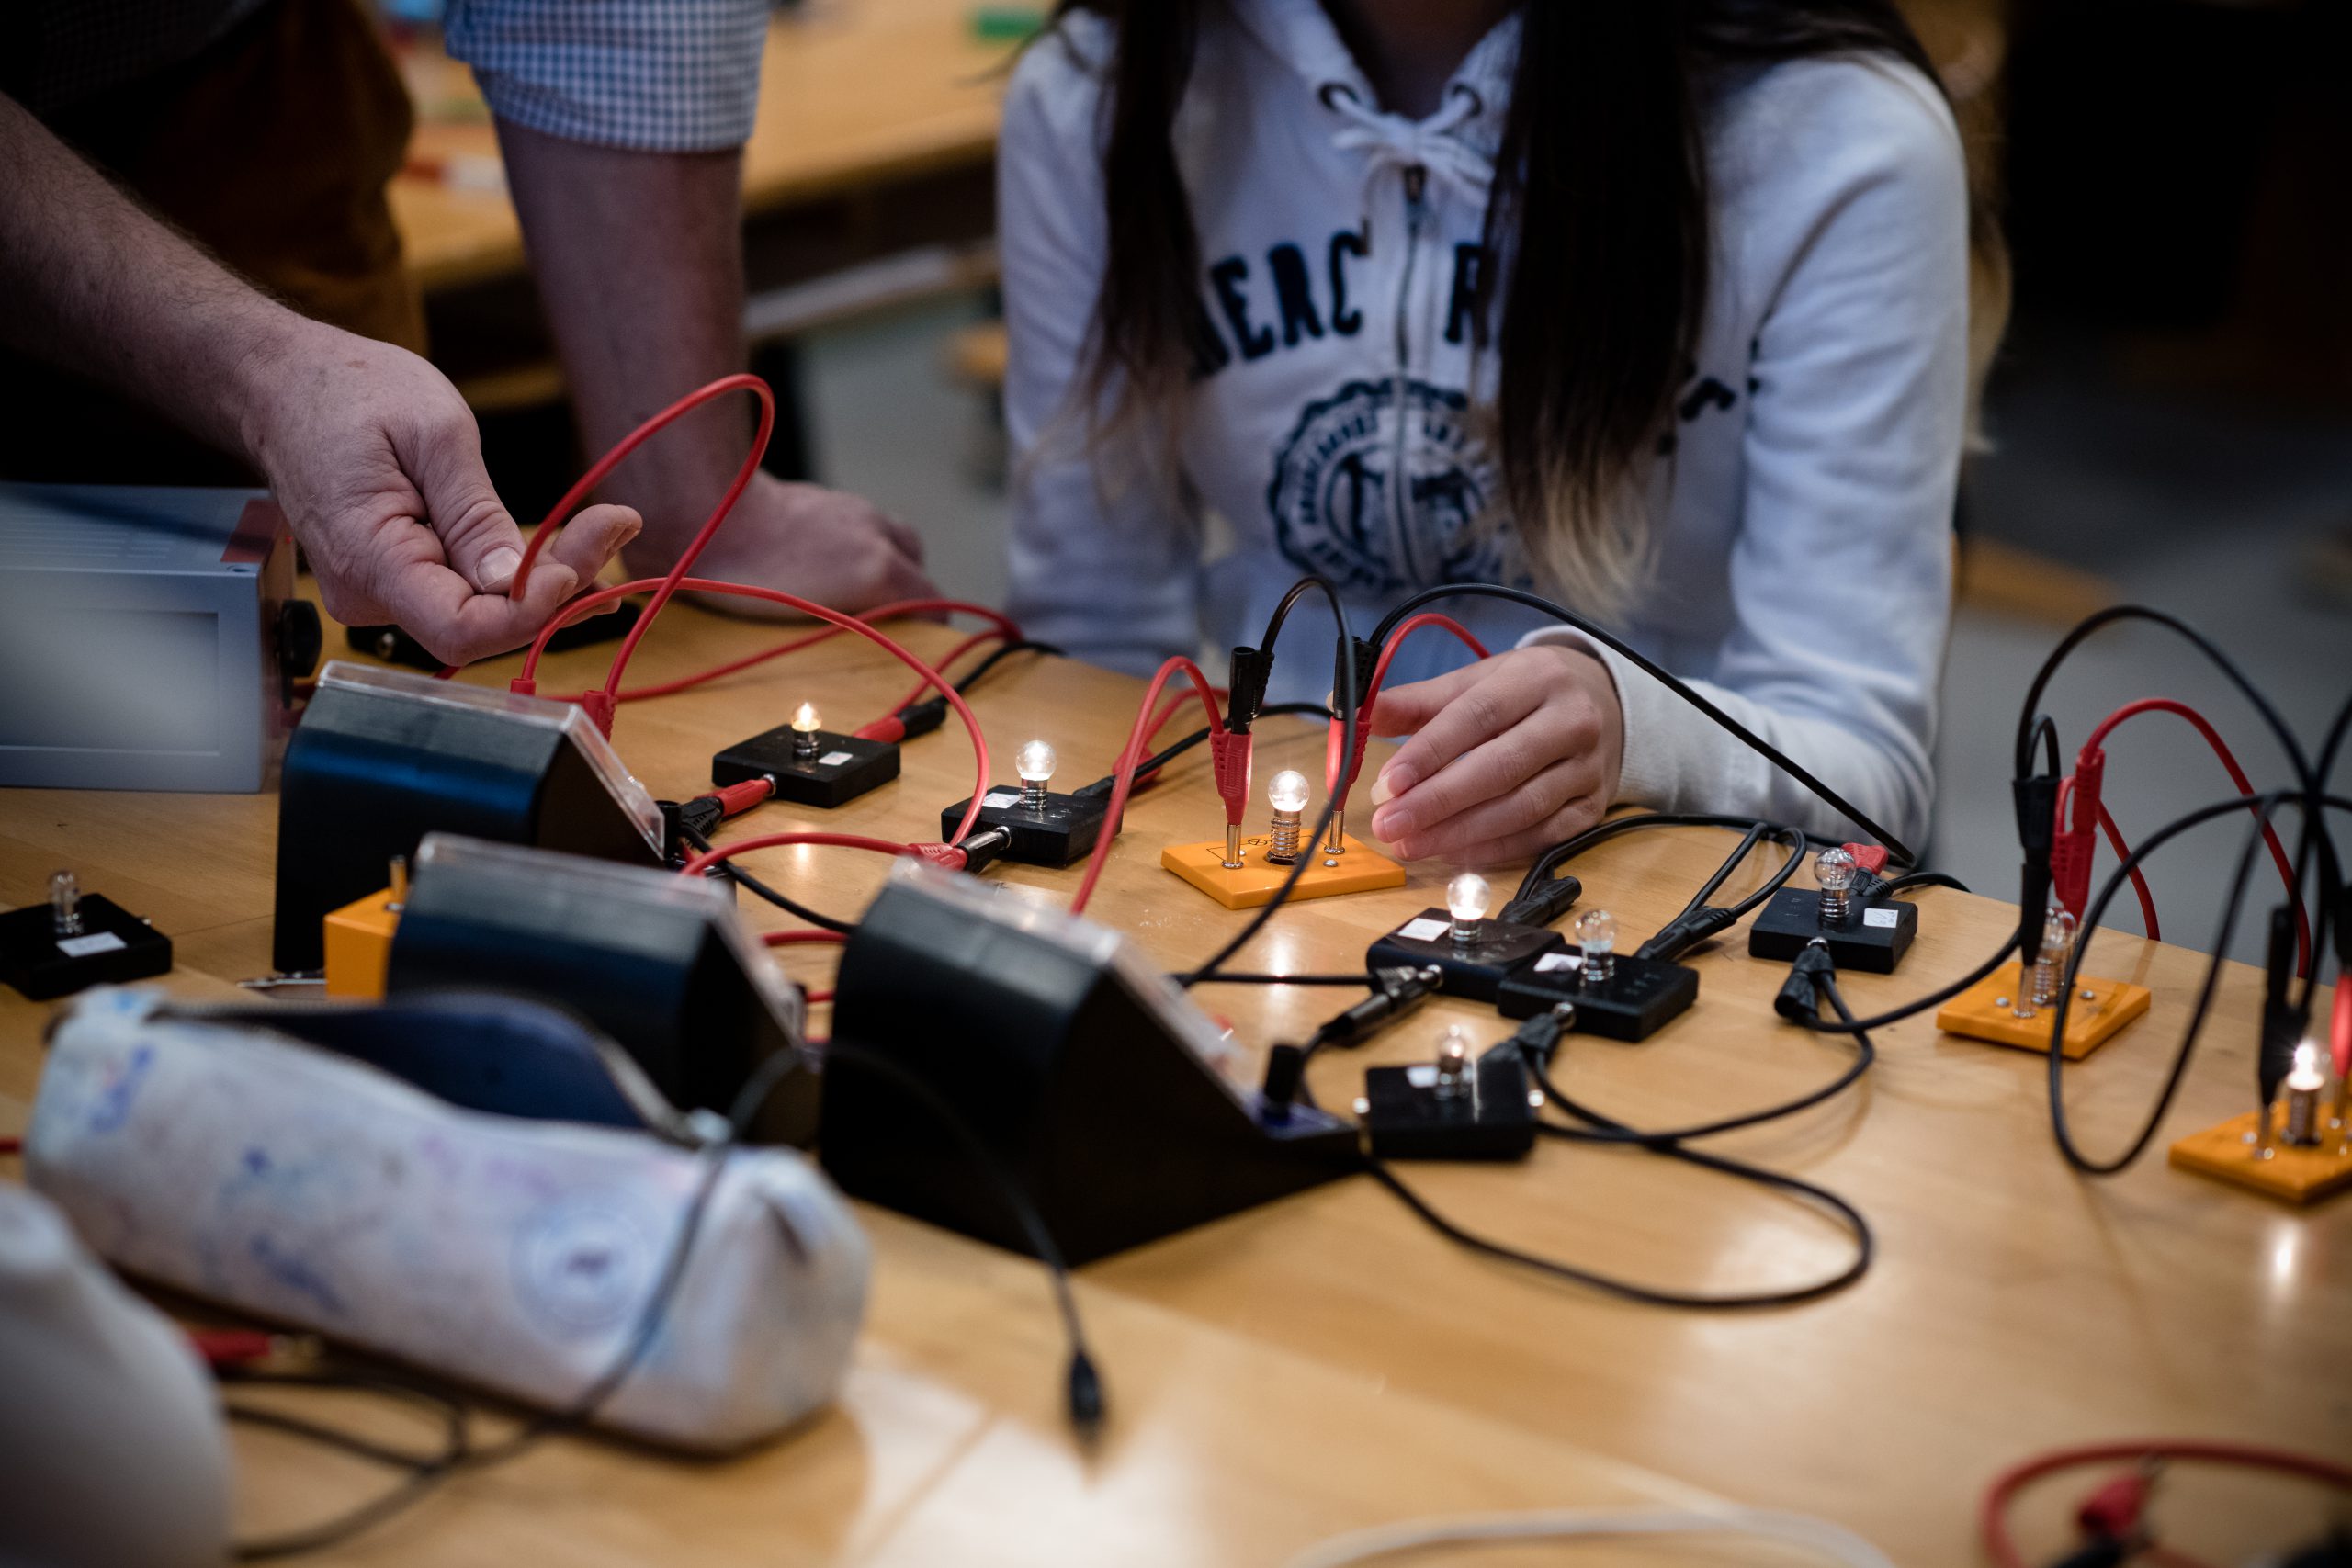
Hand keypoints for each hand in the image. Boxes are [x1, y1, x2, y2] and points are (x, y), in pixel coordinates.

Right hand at [238, 321, 640, 664]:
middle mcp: (369, 595)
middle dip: (558, 585)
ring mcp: (382, 593)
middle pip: (482, 625)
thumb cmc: (347, 391)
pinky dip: (520, 573)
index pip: (460, 631)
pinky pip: (468, 592)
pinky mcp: (400, 580)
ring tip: (608, 526)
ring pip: (483, 612)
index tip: (577, 570)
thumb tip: (517, 584)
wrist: (283, 382)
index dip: (528, 614)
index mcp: (368, 559)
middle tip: (618, 524)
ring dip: (549, 578)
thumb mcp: (431, 433)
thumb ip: (475, 515)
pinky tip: (573, 550)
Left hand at [636, 472, 938, 616]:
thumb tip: (881, 635)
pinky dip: (851, 541)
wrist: (708, 510)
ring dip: (883, 559)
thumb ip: (860, 621)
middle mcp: (875, 532)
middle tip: (886, 614)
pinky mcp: (825, 497)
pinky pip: (856, 523)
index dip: (933, 625)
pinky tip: (819, 558)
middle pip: (917, 562)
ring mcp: (851, 509)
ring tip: (851, 585)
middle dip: (909, 587)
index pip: (933, 601)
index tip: (925, 642)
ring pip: (889, 536)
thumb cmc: (746, 574)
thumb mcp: (811, 617)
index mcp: (878, 568)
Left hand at [1364, 644, 1624, 865]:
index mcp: (1536, 677)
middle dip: (1437, 802)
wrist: (1605, 703)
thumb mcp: (1477, 681)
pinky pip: (1541, 836)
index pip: (1478, 716)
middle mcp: (1571, 721)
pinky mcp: (1592, 807)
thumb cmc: (1526, 693)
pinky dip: (1494, 849)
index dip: (1430, 751)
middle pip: (1499, 768)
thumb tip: (1348, 707)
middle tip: (1390, 824)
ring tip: (1410, 843)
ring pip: (1521, 808)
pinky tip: (1453, 854)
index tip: (1387, 782)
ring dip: (1460, 833)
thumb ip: (1416, 701)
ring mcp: (1587, 768)